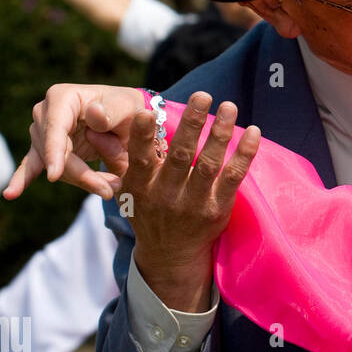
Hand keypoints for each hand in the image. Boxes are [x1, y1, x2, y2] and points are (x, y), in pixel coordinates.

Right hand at [3, 84, 146, 200]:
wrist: (126, 117)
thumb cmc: (126, 108)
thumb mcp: (126, 107)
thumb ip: (111, 111)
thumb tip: (94, 112)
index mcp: (62, 97)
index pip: (55, 127)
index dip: (54, 152)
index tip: (54, 176)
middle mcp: (45, 112)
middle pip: (53, 152)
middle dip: (80, 174)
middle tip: (109, 189)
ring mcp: (42, 131)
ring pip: (52, 165)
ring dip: (80, 180)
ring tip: (107, 190)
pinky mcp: (44, 148)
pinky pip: (32, 165)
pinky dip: (23, 179)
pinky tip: (11, 194)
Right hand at [123, 92, 259, 311]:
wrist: (171, 256)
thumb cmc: (150, 213)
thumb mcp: (128, 191)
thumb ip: (121, 159)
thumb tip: (98, 130)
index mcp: (141, 187)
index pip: (140, 158)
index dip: (141, 136)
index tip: (146, 110)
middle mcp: (167, 195)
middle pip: (182, 155)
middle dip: (192, 123)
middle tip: (202, 95)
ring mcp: (194, 203)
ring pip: (209, 164)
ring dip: (220, 133)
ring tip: (229, 107)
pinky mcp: (218, 209)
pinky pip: (234, 178)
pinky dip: (245, 154)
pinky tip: (253, 132)